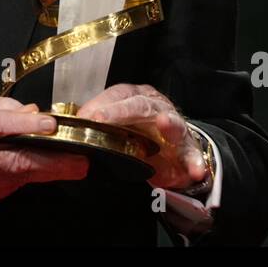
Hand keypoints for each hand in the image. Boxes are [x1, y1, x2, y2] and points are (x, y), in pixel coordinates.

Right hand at [0, 95, 89, 223]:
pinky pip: (14, 185)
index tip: (50, 124)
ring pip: (21, 176)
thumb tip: (33, 113)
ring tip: (66, 159)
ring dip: (45, 168)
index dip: (25, 124)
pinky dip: (26, 175)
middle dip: (54, 163)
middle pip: (18, 162)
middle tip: (81, 162)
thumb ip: (4, 106)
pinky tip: (28, 166)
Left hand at [76, 83, 207, 192]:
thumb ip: (99, 127)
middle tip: (101, 119)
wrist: (172, 151)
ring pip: (172, 122)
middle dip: (119, 112)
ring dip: (168, 123)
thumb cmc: (140, 134)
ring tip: (164, 124)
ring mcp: (175, 125)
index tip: (84, 117)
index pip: (117, 95)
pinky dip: (195, 162)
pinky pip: (193, 154)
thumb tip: (72, 127)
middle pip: (138, 105)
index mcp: (135, 98)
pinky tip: (195, 171)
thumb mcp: (118, 128)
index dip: (100, 105)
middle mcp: (156, 106)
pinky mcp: (189, 147)